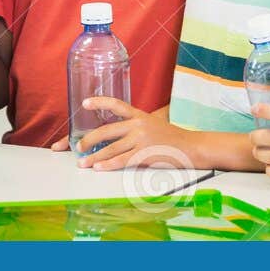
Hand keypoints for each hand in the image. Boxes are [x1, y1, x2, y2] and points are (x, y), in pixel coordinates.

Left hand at [69, 99, 194, 170]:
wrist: (191, 147)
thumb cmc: (172, 138)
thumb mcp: (153, 125)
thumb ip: (136, 127)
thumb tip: (114, 136)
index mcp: (139, 115)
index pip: (116, 105)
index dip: (99, 103)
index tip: (85, 103)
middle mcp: (138, 125)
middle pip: (107, 130)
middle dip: (89, 139)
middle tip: (78, 147)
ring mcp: (141, 140)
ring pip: (111, 148)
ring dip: (94, 157)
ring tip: (83, 162)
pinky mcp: (145, 155)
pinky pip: (121, 160)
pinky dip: (108, 165)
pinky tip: (99, 167)